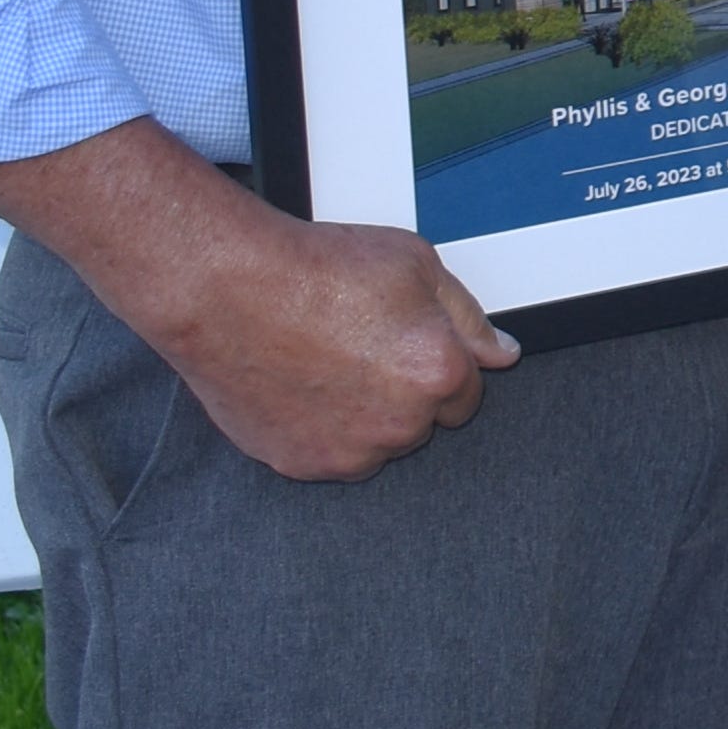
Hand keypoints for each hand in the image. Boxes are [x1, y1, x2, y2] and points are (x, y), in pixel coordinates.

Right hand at [156, 214, 515, 483]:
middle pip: (422, 424)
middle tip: (360, 349)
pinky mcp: (301, 464)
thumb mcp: (415, 264)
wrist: (225, 290)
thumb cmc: (313, 271)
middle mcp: (399, 424)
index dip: (437, 367)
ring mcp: (348, 451)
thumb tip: (502, 353)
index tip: (407, 349)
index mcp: (438, 374)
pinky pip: (330, 455)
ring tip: (325, 364)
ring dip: (364, 418)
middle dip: (404, 394)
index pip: (466, 396)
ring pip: (376, 444)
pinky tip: (300, 386)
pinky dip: (321, 430)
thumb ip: (467, 317)